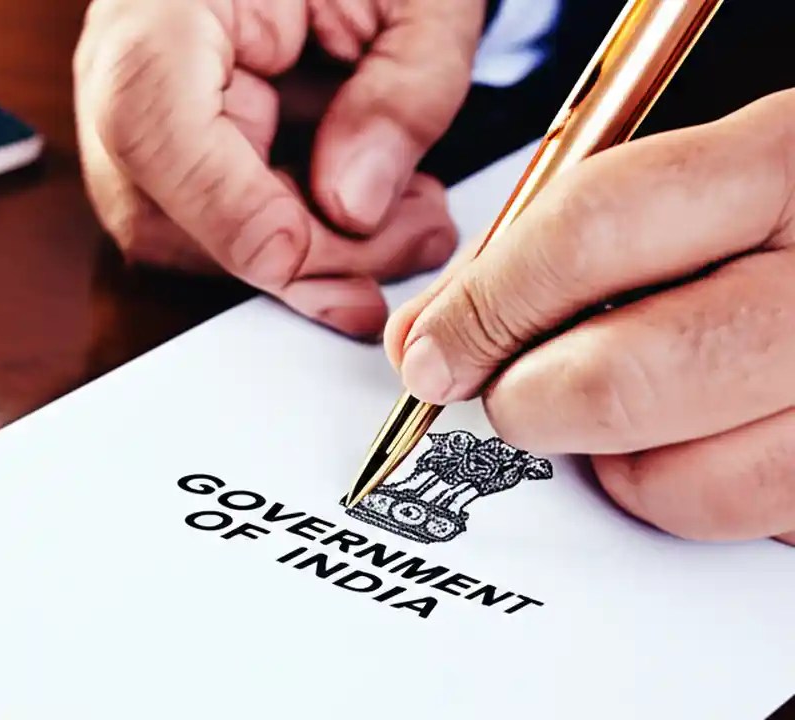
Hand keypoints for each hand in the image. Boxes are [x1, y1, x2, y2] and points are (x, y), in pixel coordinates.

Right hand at [73, 0, 483, 336]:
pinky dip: (297, 235)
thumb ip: (405, 90)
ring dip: (306, 256)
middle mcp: (119, 66)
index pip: (151, 125)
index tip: (326, 247)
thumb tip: (354, 208)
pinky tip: (371, 218)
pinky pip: (215, 225)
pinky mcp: (168, 151)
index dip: (234, 213)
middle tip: (409, 240)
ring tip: (410, 222)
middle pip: (165, 213)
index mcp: (160, 5)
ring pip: (189, 240)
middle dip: (297, 254)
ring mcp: (133, 116)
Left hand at [384, 90, 794, 544]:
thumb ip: (548, 247)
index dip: (485, 307)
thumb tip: (429, 336)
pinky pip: (743, 524)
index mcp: (784, 162)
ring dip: (615, 464)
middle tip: (513, 395)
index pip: (587, 235)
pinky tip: (699, 440)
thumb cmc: (783, 215)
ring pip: (682, 481)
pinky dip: (690, 497)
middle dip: (528, 402)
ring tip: (627, 416)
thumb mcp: (692, 183)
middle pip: (623, 378)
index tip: (431, 352)